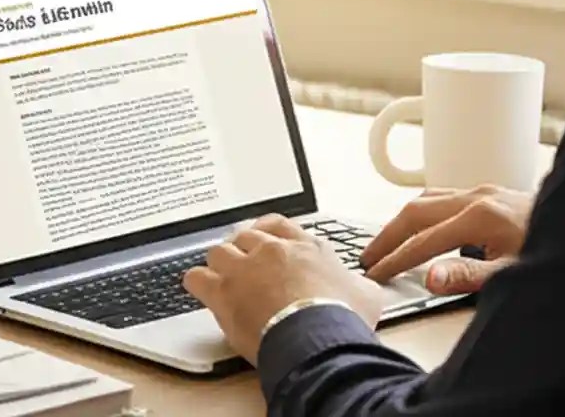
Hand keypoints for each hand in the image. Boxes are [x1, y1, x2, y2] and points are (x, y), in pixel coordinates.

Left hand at [183, 214, 384, 365]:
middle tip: (241, 266)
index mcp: (306, 247)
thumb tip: (365, 287)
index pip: (278, 225)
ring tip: (221, 278)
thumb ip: (361, 283)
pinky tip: (200, 289)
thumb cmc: (343, 319)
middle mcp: (272, 251)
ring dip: (220, 264)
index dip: (265, 231)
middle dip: (242, 250)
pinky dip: (198, 283)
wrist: (319, 339)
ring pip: (219, 252)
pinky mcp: (223, 293)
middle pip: (245, 237)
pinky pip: (198, 277)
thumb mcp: (366, 294)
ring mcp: (244, 269)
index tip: (261, 239)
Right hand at [361, 185, 532, 292]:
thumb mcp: (513, 272)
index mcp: (480, 216)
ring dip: (403, 219)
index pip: (424, 240)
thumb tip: (429, 277)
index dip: (396, 259)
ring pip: (429, 198)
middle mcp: (478, 196)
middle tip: (367, 257)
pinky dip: (424, 210)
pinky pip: (445, 195)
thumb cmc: (555, 248)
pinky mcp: (492, 193)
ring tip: (386, 241)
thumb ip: (468, 275)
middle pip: (416, 210)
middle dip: (388, 234)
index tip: (377, 274)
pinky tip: (423, 223)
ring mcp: (485, 191)